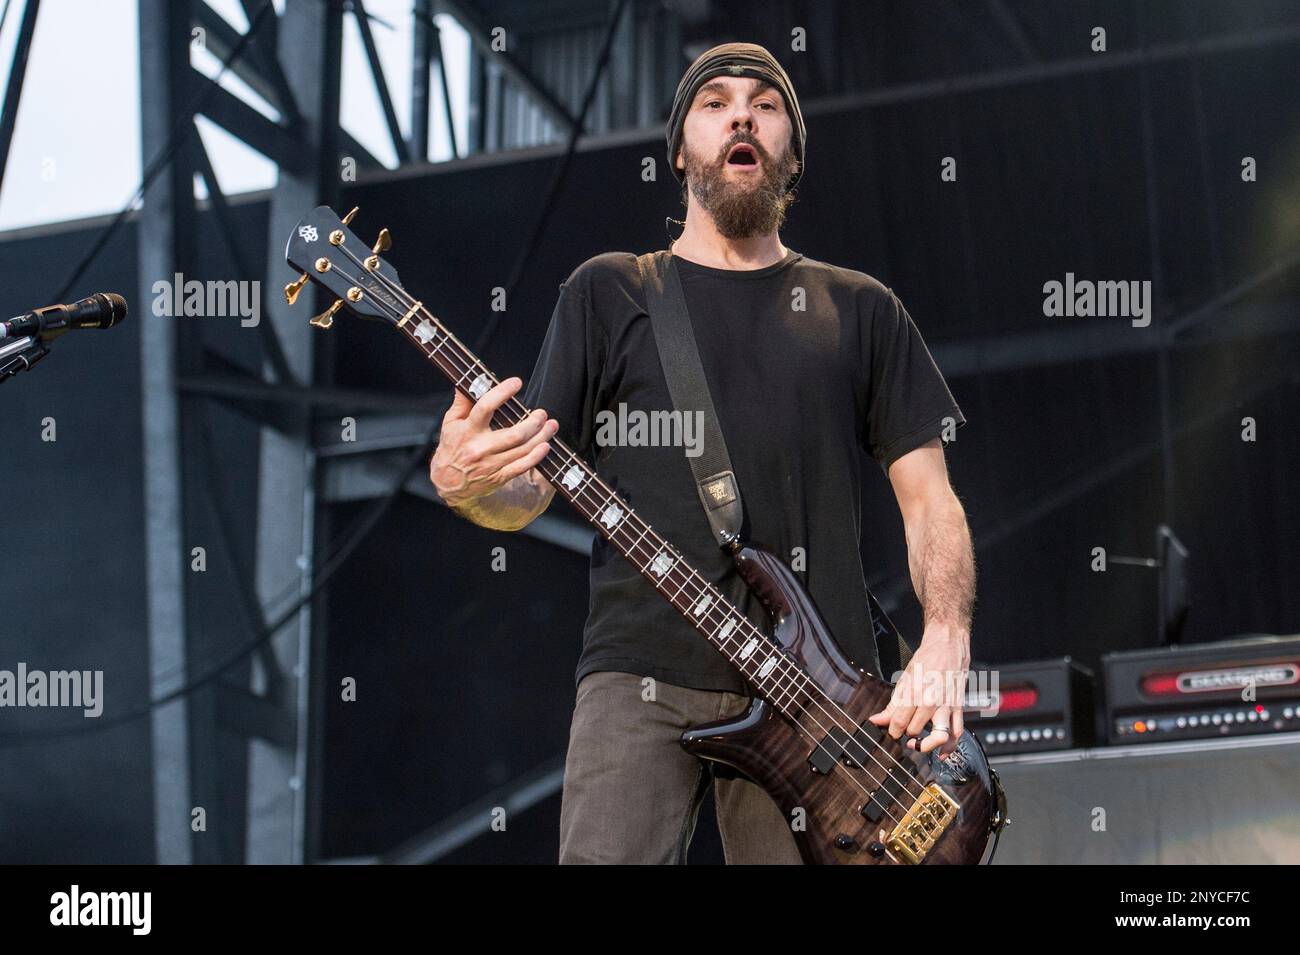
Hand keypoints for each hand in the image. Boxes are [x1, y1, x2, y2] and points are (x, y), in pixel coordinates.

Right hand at [430, 376, 557, 506]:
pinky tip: (545, 446)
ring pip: (522, 449)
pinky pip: (521, 467)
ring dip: (541, 436)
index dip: (502, 392)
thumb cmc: (451, 448)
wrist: (448, 483)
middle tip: (542, 413)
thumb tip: (472, 379)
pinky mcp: (499, 477)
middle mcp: (480, 448)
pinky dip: (536, 457)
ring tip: (551, 425)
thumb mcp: (450, 422)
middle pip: (514, 433)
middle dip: (533, 422)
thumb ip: (462, 401)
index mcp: (468, 430)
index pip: (485, 407)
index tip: (516, 383)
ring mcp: (491, 464)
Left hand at [867, 624, 969, 755]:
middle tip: (902, 731)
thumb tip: (877, 720)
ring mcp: (946, 706)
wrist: (948, 647)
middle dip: (906, 734)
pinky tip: (941, 753)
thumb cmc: (926, 660)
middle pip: (914, 730)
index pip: (899, 722)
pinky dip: (950, 747)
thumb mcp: (905, 679)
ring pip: (939, 736)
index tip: (891, 731)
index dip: (892, 731)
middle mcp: (931, 702)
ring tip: (916, 745)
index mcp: (915, 692)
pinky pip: (957, 733)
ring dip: (926, 745)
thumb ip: (892, 704)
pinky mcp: (958, 708)